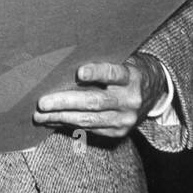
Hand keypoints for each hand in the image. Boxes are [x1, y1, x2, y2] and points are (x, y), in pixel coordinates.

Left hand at [34, 54, 167, 139]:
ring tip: (40, 116)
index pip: (113, 73)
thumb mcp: (121, 60)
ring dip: (61, 118)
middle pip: (95, 102)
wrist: (153, 92)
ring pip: (89, 119)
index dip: (97, 73)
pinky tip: (53, 121)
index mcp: (130, 77)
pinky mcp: (120, 131)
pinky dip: (69, 125)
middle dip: (65, 102)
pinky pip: (90, 129)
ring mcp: (126, 118)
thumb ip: (100, 62)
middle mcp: (130, 99)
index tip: (79, 72)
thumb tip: (63, 63)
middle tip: (42, 103)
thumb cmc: (125, 71)